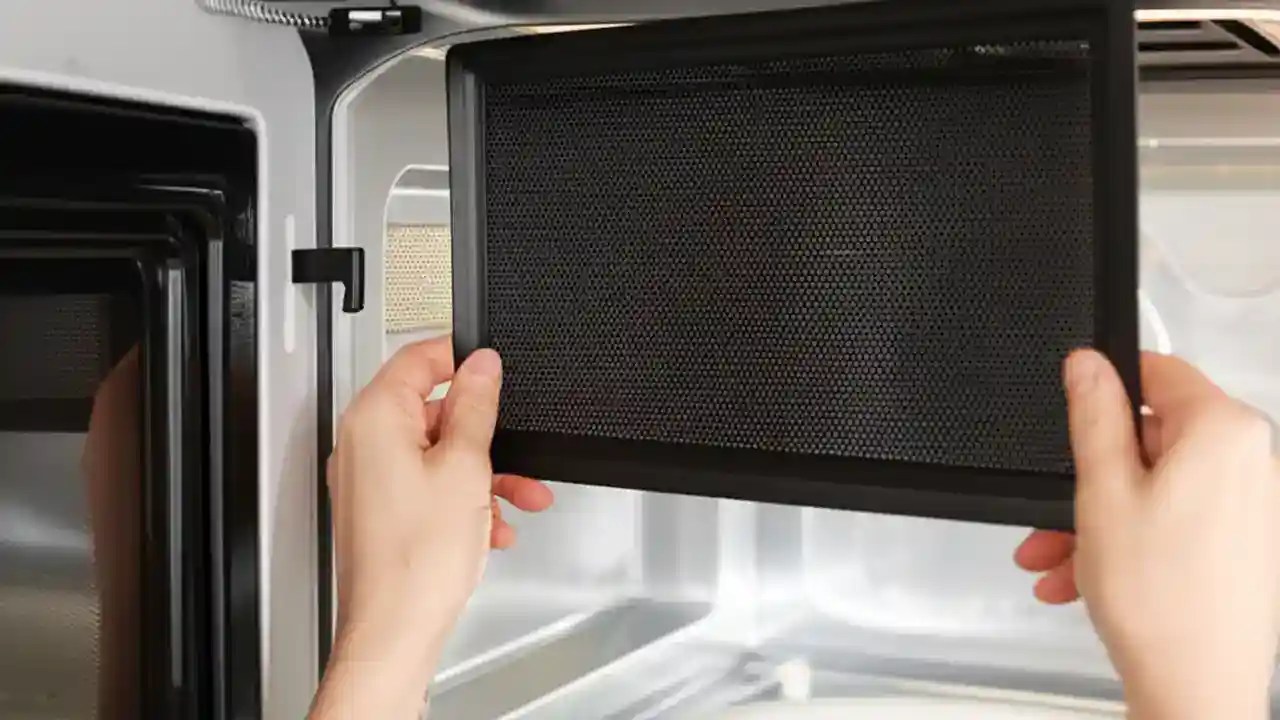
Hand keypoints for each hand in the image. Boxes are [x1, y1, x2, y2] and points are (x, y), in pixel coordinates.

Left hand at [311, 338, 552, 719]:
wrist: (394, 629)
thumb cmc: (415, 559)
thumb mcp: (466, 466)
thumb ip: (476, 407)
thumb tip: (481, 365)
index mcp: (374, 418)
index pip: (417, 358)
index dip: (460, 356)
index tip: (492, 367)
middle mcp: (361, 444)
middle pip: (431, 410)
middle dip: (484, 432)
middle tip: (514, 447)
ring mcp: (368, 479)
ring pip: (437, 454)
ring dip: (484, 472)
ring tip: (519, 497)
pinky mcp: (381, 511)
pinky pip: (429, 487)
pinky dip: (464, 499)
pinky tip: (492, 525)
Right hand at [1015, 351, 1279, 718]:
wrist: (1199, 689)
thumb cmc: (1161, 599)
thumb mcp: (1102, 491)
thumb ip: (1095, 415)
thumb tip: (1088, 364)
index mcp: (1224, 432)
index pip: (1159, 371)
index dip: (1106, 391)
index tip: (1072, 417)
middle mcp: (1252, 462)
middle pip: (1151, 440)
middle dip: (1090, 478)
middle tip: (1052, 513)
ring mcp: (1251, 506)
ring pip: (1156, 488)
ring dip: (1097, 518)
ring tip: (1056, 560)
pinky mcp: (1244, 544)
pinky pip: (1175, 521)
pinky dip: (1128, 541)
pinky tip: (1082, 578)